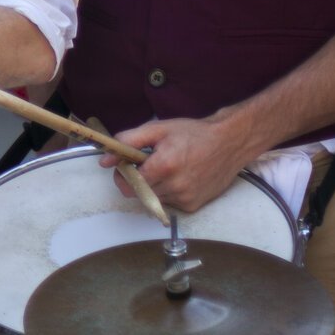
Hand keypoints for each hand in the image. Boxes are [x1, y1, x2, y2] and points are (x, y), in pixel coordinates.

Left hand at [106, 115, 255, 215]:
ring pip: (154, 199)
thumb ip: (128, 141)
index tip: (126, 165)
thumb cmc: (193, 133)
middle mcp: (175, 186)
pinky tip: (180, 177)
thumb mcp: (158, 129)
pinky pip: (170, 202)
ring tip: (168, 168)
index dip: (123, 174)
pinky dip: (169, 192)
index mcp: (164, 166)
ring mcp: (185, 198)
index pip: (128, 182)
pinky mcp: (193, 206)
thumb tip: (105, 159)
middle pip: (139, 192)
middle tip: (148, 164)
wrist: (229, 143)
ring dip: (154, 186)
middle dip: (138, 179)